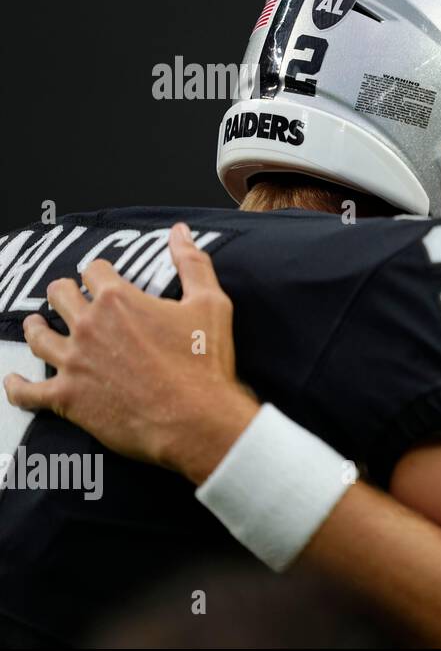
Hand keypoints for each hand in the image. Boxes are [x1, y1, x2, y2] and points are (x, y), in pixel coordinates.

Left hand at [2, 223, 259, 480]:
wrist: (195, 419)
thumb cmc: (205, 363)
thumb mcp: (211, 304)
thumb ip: (192, 263)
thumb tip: (180, 231)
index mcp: (119, 300)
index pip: (95, 270)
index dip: (100, 271)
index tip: (104, 277)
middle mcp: (88, 326)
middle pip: (59, 295)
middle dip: (64, 292)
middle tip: (68, 296)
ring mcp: (73, 362)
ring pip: (37, 336)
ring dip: (36, 327)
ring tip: (37, 325)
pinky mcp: (67, 398)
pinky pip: (27, 392)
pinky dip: (17, 386)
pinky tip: (14, 381)